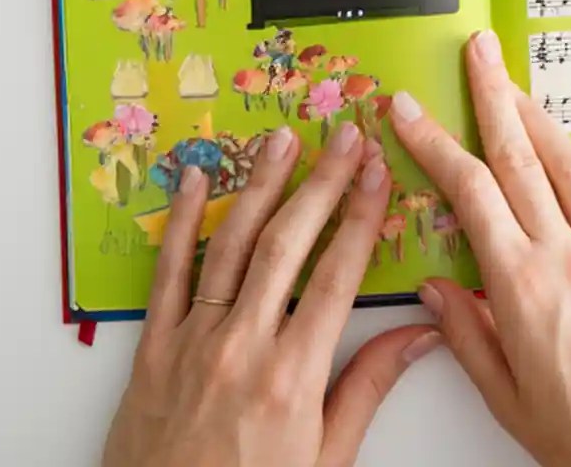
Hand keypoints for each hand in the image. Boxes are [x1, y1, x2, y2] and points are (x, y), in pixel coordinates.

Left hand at [103, 123, 441, 466]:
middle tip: (343, 137)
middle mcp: (242, 347)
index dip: (360, 216)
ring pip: (229, 246)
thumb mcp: (325, 459)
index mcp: (292, 376)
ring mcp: (192, 343)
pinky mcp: (151, 349)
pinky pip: (167, 273)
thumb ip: (367, 389)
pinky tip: (197, 183)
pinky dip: (181, 223)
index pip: (337, 276)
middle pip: (286, 245)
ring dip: (260, 186)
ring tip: (280, 140)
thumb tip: (419, 336)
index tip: (377, 172)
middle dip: (320, 183)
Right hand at [389, 30, 570, 466]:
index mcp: (520, 288)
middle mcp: (567, 257)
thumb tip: (437, 288)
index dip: (435, 144)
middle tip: (476, 52)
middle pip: (517, 161)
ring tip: (521, 77)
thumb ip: (468, 335)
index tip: (409, 111)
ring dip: (542, 115)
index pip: (468, 195)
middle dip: (490, 99)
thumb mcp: (507, 397)